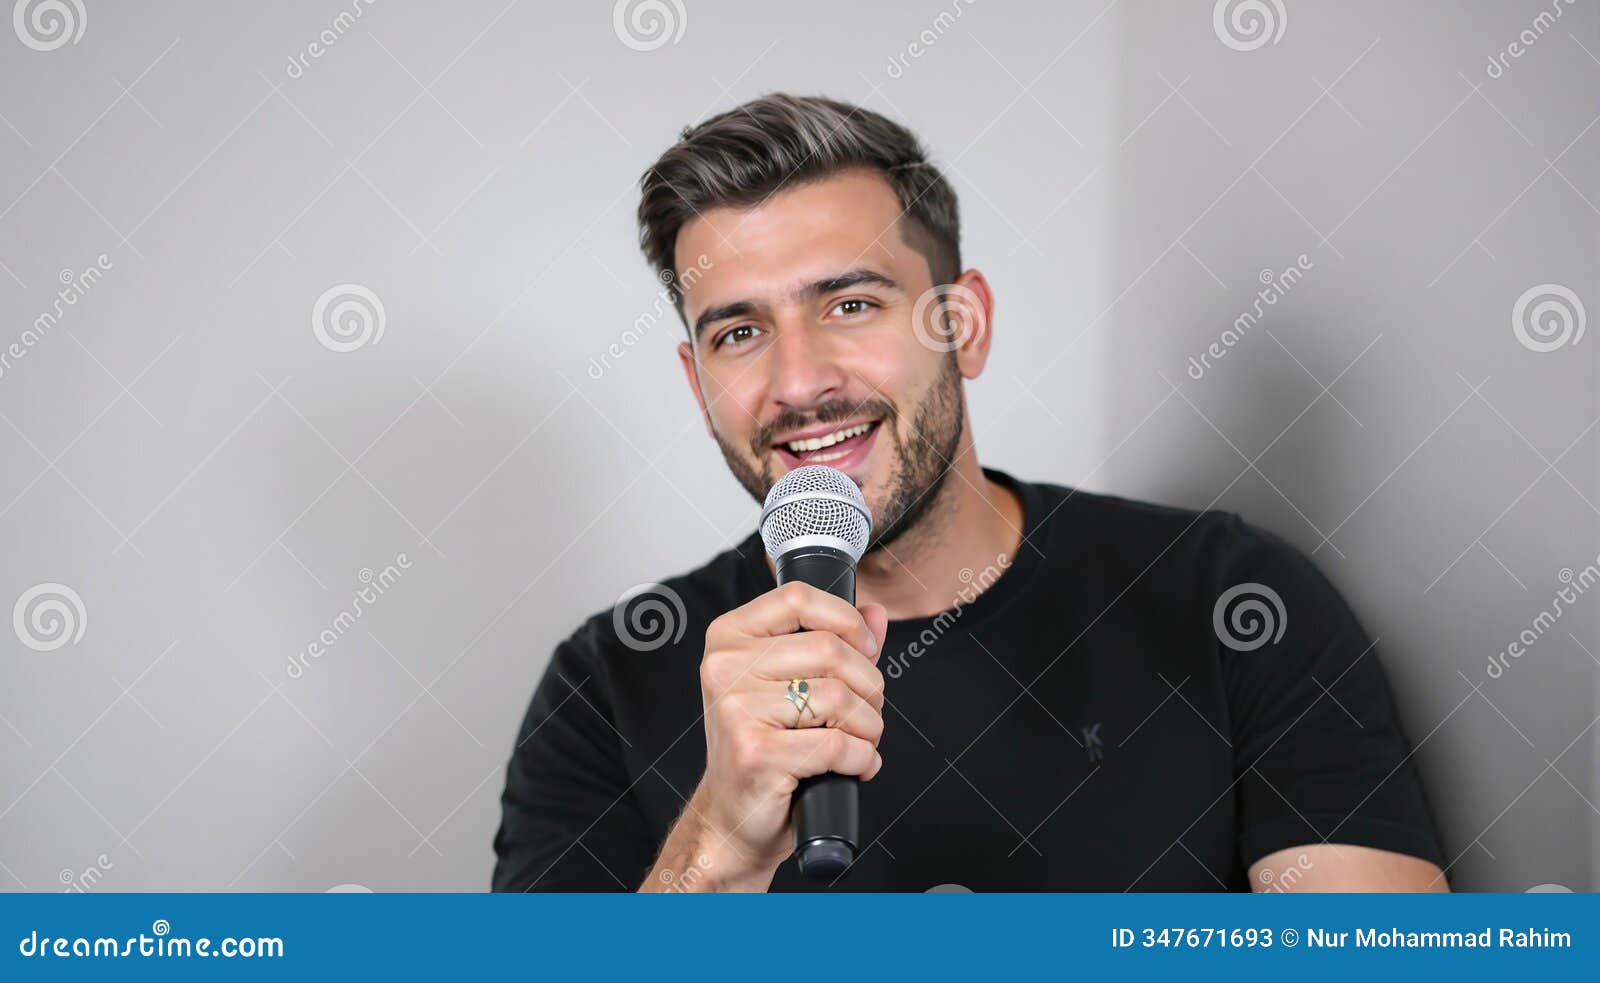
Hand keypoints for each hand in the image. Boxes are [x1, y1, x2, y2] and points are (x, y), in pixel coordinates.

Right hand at [641, 582, 887, 891]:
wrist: (732, 816)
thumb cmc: (762, 747)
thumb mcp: (789, 684)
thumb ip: (833, 643)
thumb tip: (876, 613)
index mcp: (729, 637)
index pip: (798, 597)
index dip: (847, 620)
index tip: (866, 648)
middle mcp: (725, 667)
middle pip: (830, 650)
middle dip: (869, 684)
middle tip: (866, 712)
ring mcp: (736, 709)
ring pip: (839, 697)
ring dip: (868, 726)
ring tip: (860, 741)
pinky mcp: (756, 752)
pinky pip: (836, 743)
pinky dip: (861, 758)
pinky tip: (854, 765)